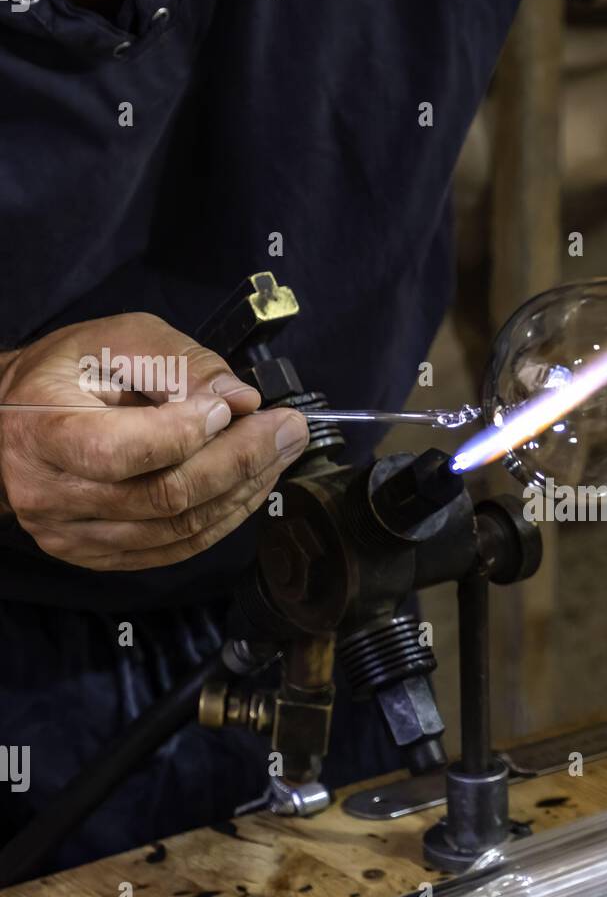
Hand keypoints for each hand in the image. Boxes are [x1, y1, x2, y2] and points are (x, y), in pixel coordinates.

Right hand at [0, 313, 308, 569]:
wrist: (16, 423)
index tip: (235, 407)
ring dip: (244, 489)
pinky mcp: (100, 556)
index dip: (188, 433)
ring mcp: (74, 535)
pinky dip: (226, 516)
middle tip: (289, 429)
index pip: (121, 451)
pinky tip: (252, 483)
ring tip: (280, 451)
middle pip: (164, 495)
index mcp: (42, 432)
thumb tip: (241, 398)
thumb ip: (178, 362)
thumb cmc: (68, 374)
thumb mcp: (116, 341)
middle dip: (240, 460)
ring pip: (180, 529)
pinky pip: (178, 548)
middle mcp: (51, 495)